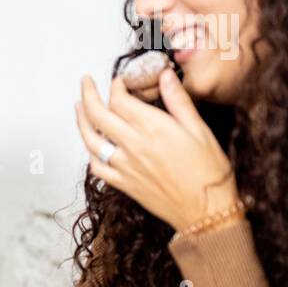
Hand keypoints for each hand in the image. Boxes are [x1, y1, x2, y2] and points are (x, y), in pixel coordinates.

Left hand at [77, 69, 239, 231]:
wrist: (206, 211)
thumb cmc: (208, 171)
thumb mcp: (199, 129)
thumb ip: (178, 101)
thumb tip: (164, 75)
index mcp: (152, 128)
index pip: (119, 99)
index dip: (115, 86)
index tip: (118, 80)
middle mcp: (133, 145)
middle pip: (98, 115)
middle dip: (88, 94)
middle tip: (85, 82)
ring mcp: (124, 166)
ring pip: (91, 140)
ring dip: (81, 121)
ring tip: (78, 107)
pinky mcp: (123, 184)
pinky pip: (97, 167)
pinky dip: (90, 153)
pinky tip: (92, 144)